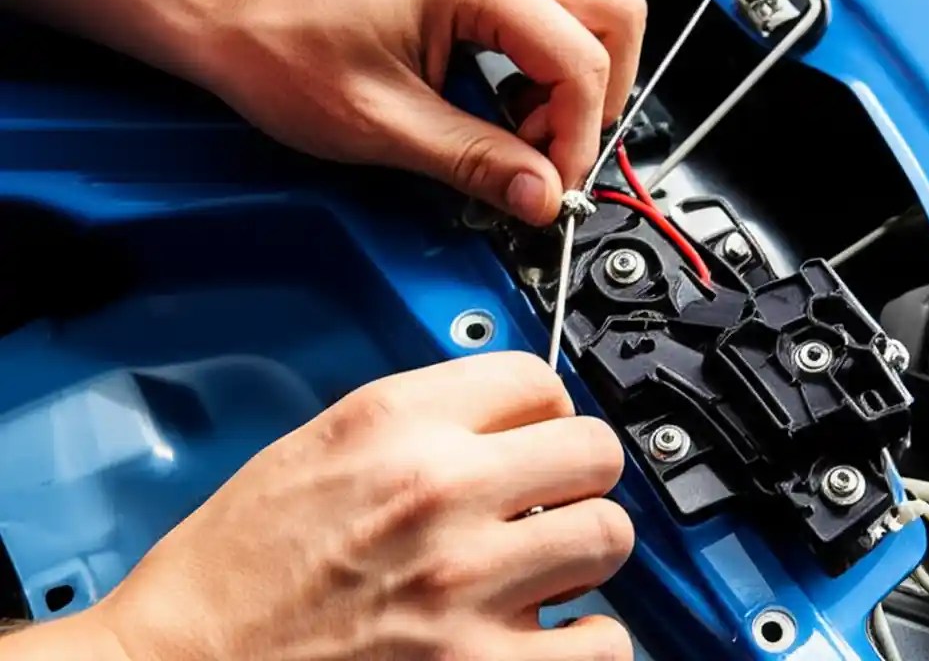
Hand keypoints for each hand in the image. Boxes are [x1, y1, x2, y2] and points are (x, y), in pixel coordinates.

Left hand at [0, 0, 645, 225]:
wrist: (231, 19)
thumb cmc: (283, 53)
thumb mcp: (383, 125)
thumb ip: (475, 162)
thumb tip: (541, 195)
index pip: (581, 60)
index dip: (579, 137)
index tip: (550, 185)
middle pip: (615, 11)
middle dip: (602, 94)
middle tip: (554, 149)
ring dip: (592, 58)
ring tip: (543, 113)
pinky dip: (566, 39)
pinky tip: (525, 81)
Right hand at [86, 352, 633, 659]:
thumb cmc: (234, 571)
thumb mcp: (316, 448)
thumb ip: (417, 423)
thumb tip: (503, 422)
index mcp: (392, 426)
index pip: (538, 378)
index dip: (544, 410)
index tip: (537, 435)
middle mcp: (438, 493)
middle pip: (595, 451)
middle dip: (577, 476)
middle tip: (551, 500)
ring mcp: (467, 585)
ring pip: (609, 537)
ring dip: (583, 552)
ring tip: (544, 567)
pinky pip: (605, 640)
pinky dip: (588, 638)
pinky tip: (550, 633)